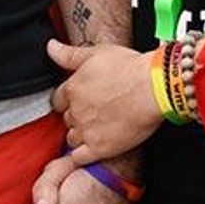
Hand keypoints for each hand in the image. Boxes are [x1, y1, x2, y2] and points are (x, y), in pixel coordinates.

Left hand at [48, 40, 160, 163]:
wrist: (154, 88)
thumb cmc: (130, 68)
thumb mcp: (96, 53)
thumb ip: (69, 54)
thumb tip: (50, 47)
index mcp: (73, 88)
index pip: (57, 100)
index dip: (68, 100)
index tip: (79, 99)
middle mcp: (76, 111)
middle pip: (67, 118)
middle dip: (77, 115)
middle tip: (94, 112)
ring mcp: (86, 131)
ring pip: (71, 138)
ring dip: (80, 134)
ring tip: (97, 128)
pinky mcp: (100, 148)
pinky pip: (79, 157)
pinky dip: (82, 155)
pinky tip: (93, 147)